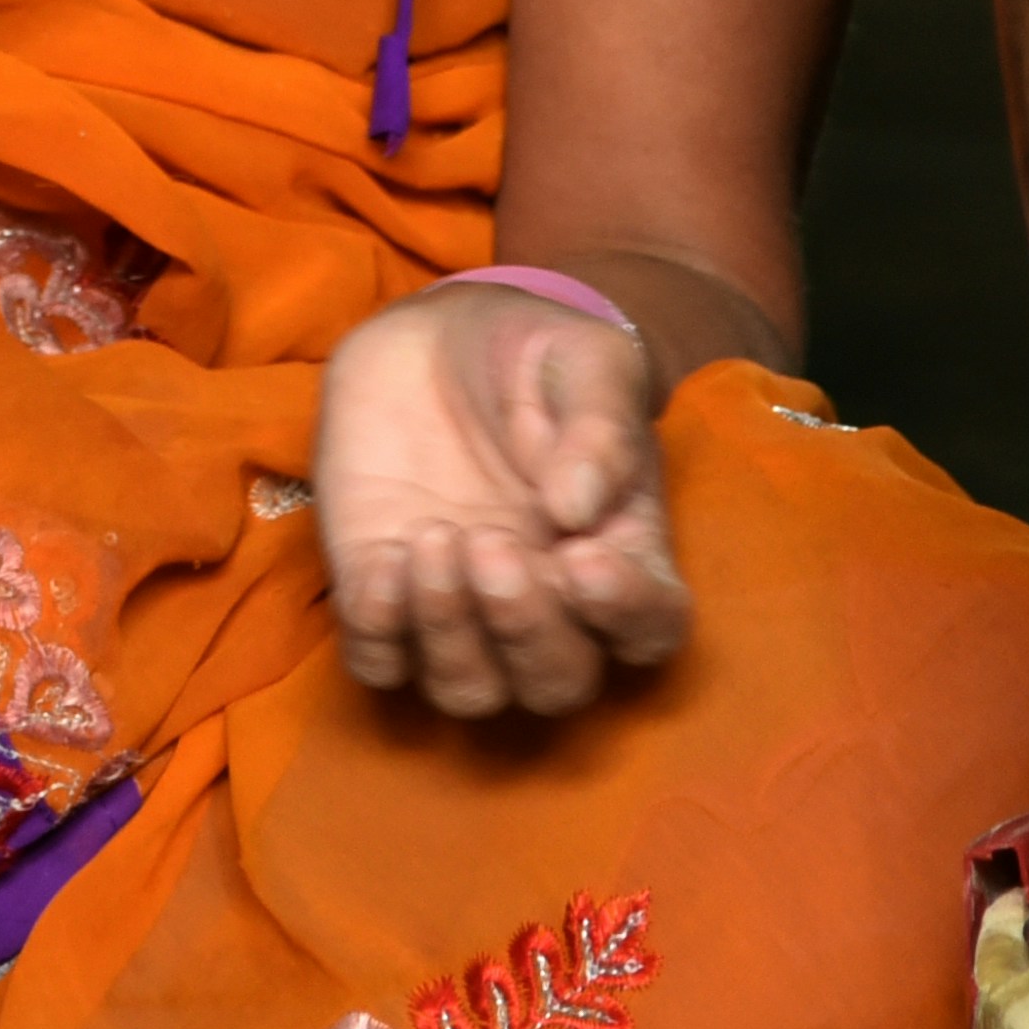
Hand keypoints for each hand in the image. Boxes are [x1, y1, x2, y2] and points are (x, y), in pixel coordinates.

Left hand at [312, 278, 691, 718]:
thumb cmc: (531, 356)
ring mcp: (460, 611)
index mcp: (619, 554)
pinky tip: (386, 561)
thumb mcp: (587, 361)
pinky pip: (379, 663)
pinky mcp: (381, 597)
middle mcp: (546, 604)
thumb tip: (581, 507)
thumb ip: (599, 427)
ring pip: (468, 691)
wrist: (432, 337)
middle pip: (556, 683)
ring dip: (450, 634)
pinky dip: (380, 633)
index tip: (583, 557)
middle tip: (491, 542)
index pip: (649, 627)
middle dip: (524, 631)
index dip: (624, 613)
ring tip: (434, 537)